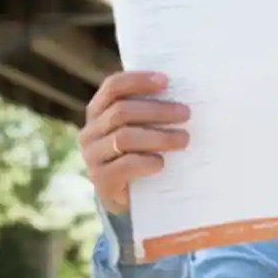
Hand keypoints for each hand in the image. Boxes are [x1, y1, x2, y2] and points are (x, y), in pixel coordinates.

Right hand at [78, 71, 190, 213]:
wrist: (128, 196)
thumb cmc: (141, 152)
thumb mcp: (142, 128)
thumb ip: (151, 111)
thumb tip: (186, 93)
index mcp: (99, 110)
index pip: (113, 87)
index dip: (138, 81)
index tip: (166, 82)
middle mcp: (91, 131)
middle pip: (122, 112)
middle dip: (158, 111)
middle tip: (186, 113)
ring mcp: (93, 156)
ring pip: (124, 138)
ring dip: (159, 137)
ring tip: (184, 139)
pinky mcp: (101, 180)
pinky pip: (124, 165)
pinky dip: (146, 161)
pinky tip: (162, 162)